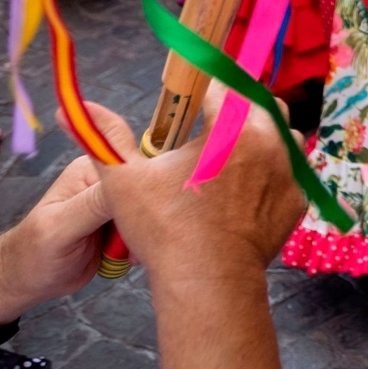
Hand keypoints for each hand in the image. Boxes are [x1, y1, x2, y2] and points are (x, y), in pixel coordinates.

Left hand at [0, 101, 135, 325]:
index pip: (132, 166)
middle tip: (138, 242)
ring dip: (144, 234)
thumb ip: (93, 204)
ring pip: (148, 212)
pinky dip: (142, 245)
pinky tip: (131, 258)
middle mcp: (105, 184)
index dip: (148, 184)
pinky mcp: (119, 228)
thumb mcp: (61, 226)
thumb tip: (130, 181)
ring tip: (132, 255)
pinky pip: (143, 230)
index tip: (153, 211)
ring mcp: (113, 207)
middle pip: (146, 189)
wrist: (25, 282)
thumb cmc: (33, 251)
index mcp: (91, 171)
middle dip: (147, 216)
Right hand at [95, 82, 306, 282]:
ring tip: (227, 150)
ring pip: (282, 134)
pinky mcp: (294, 201)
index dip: (200, 87)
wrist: (208, 282)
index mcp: (232, 126)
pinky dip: (269, 171)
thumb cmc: (165, 228)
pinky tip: (245, 186)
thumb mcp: (124, 179)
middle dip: (233, 104)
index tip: (186, 96)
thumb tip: (73, 107)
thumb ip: (103, 137)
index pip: (220, 85)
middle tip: (206, 120)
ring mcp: (288, 173)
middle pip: (257, 103)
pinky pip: (288, 172)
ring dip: (258, 133)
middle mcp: (271, 142)